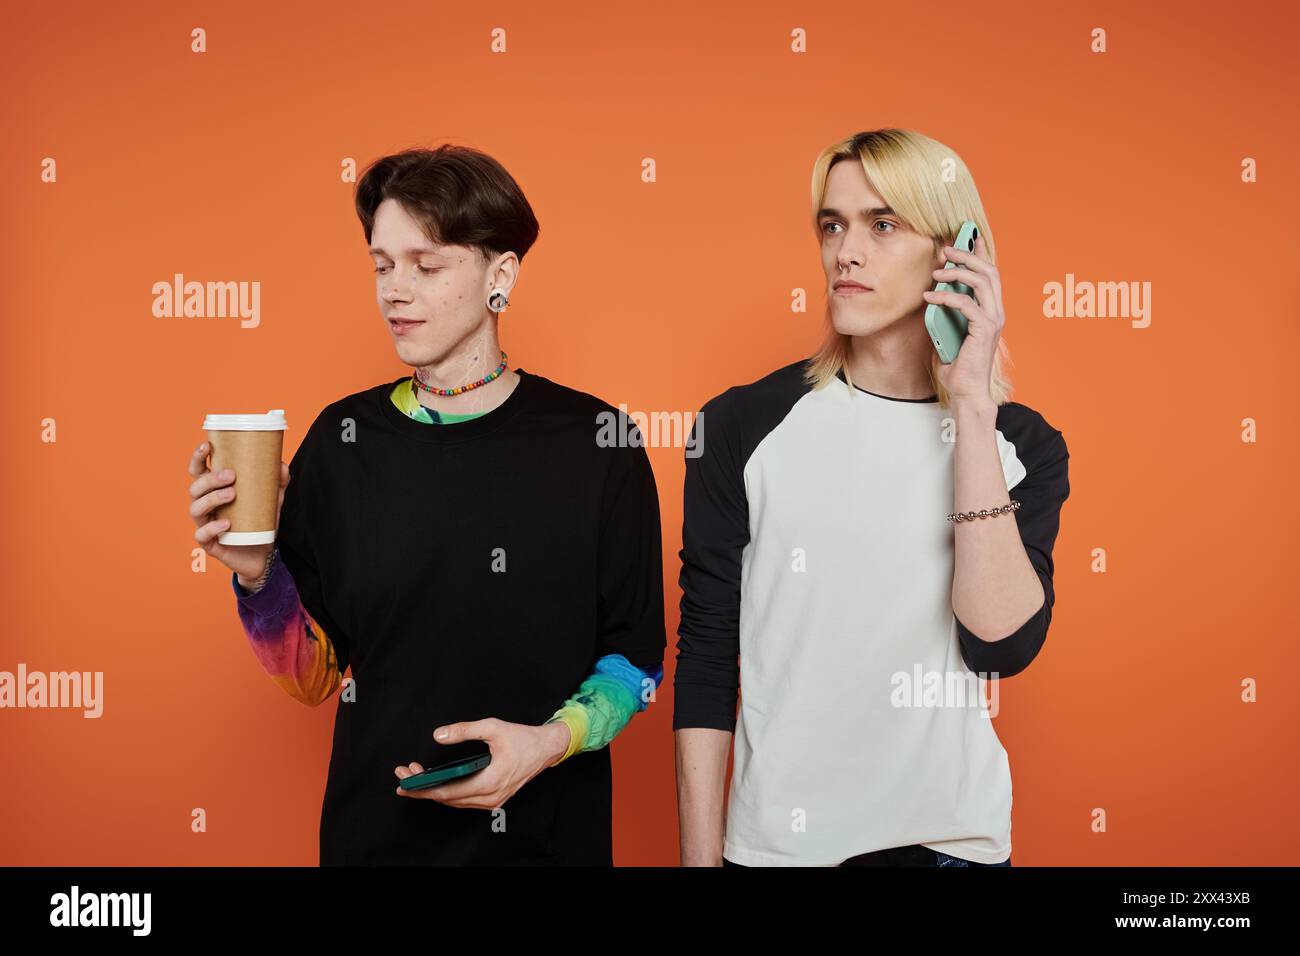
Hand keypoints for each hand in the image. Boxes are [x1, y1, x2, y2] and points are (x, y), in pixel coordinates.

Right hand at [187, 440, 290, 583]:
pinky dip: (213, 527)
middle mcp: (205, 506)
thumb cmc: (260, 521)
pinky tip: (227, 523)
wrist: (263, 553)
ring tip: (232, 494)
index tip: (206, 446)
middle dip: (210, 479)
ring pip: (196, 508)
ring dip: (212, 498)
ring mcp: (204, 524)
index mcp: (214, 491)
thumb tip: (281, 464)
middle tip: (231, 475)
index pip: (198, 471)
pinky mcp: (209, 543)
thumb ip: (278, 481)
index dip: (198, 458)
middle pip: (195, 487)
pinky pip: (203, 534)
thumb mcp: (272, 499)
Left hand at [393, 717, 570, 808]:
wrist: (546, 749)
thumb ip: (464, 730)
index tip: (404, 782)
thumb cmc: (522, 739)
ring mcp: (492, 802)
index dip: (423, 788)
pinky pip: (465, 801)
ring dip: (434, 791)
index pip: (447, 792)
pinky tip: (437, 781)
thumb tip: (438, 735)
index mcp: (489, 782)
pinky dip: (448, 792)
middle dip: (423, 788)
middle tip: (403, 775)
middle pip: (447, 799)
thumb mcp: (492, 727)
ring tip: (416, 776)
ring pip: (455, 802)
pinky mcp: (493, 800)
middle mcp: (490, 798)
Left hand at [924, 234, 1003, 410]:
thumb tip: (933, 292)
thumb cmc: (956, 365)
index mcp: (991, 311)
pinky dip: (946, 296)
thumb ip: (947, 312)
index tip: (969, 235)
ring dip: (958, 271)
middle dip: (968, 255)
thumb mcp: (948, 331)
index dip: (981, 252)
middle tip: (946, 249)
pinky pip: (966, 303)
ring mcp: (993, 320)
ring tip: (937, 270)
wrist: (965, 391)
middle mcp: (996, 312)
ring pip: (982, 282)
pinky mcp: (984, 329)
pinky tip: (930, 296)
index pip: (990, 274)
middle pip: (989, 271)